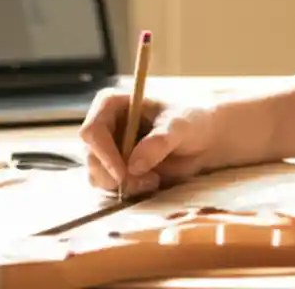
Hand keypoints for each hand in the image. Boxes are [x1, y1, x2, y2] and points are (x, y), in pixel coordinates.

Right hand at [78, 89, 216, 195]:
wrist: (203, 141)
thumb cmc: (190, 122)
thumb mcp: (179, 126)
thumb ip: (158, 142)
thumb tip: (133, 165)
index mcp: (112, 104)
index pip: (92, 131)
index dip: (104, 154)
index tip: (124, 174)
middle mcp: (104, 126)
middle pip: (91, 157)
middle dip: (116, 176)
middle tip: (149, 181)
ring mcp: (107, 149)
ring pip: (97, 176)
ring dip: (124, 185)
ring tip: (154, 181)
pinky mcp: (114, 169)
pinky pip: (109, 187)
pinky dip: (128, 191)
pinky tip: (151, 183)